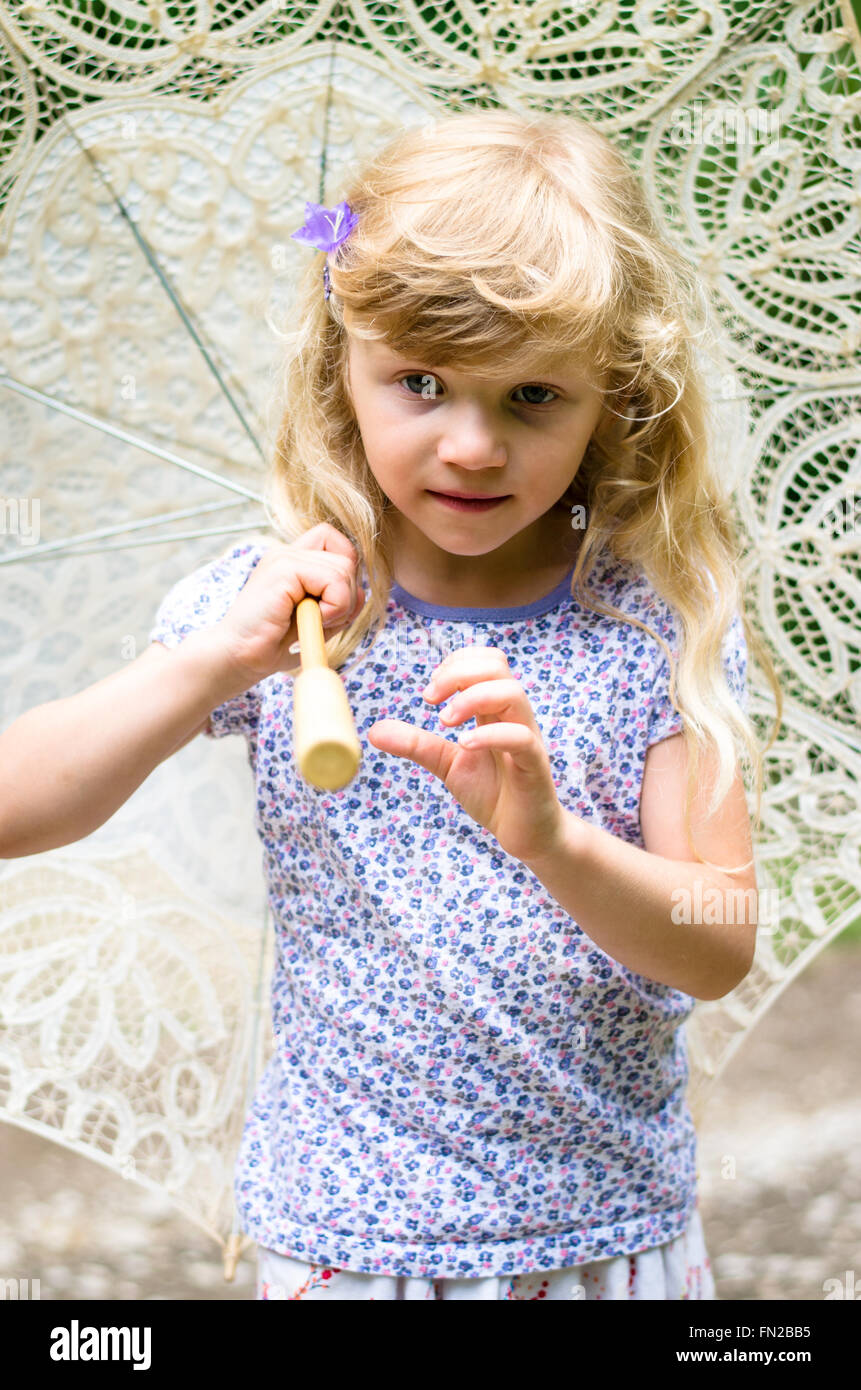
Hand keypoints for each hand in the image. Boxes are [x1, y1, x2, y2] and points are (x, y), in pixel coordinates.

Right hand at [210, 524, 365, 689]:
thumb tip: (360, 592)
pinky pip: (334, 580)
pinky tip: (309, 620)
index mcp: (293, 560)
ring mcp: (284, 557)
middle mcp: (288, 552)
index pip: (335, 541)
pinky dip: (333, 606)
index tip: (332, 601)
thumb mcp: (317, 620)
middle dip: (346, 594)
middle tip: (321, 618)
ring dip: (340, 603)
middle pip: (347, 556)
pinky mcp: (283, 568)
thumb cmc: (272, 644)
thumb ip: (339, 602)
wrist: (238, 657)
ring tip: (312, 620)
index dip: (346, 568)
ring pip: (345, 568)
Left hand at [367, 644, 568, 864]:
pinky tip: (464, 744)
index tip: (430, 694)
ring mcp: (528, 738)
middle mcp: (514, 716)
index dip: (455, 664)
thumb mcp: (446, 763)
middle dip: (457, 673)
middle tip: (430, 701)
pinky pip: (521, 738)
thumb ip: (416, 743)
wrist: (522, 832)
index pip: (486, 660)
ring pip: (513, 693)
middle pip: (497, 665)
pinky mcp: (535, 766)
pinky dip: (490, 735)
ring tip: (445, 721)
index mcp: (496, 708)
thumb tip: (374, 730)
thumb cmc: (492, 791)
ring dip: (472, 698)